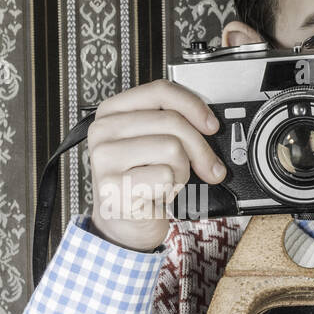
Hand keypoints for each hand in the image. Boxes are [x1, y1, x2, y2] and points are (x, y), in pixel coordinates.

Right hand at [86, 80, 227, 252]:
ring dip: (182, 171)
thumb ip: (173, 125)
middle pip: (171, 121)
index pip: (160, 91)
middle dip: (199, 148)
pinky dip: (172, 189)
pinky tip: (158, 194)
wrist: (124, 223)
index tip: (211, 125)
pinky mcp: (113, 187)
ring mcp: (105, 159)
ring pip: (172, 148)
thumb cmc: (141, 181)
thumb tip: (209, 125)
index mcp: (112, 111)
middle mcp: (103, 131)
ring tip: (168, 181)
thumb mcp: (154, 143)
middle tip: (207, 167)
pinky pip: (165, 176)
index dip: (194, 106)